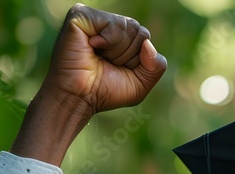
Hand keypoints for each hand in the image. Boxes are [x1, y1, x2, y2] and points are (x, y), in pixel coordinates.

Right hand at [10, 4, 166, 165]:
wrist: (78, 98)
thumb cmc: (105, 92)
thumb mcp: (141, 83)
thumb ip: (157, 65)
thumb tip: (148, 43)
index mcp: (119, 36)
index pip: (144, 36)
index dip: (136, 59)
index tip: (116, 69)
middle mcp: (106, 24)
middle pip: (138, 30)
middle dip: (128, 55)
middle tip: (106, 63)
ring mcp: (93, 18)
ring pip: (128, 26)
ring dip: (117, 51)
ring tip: (97, 57)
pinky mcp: (81, 15)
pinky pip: (112, 23)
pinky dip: (108, 40)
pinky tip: (92, 46)